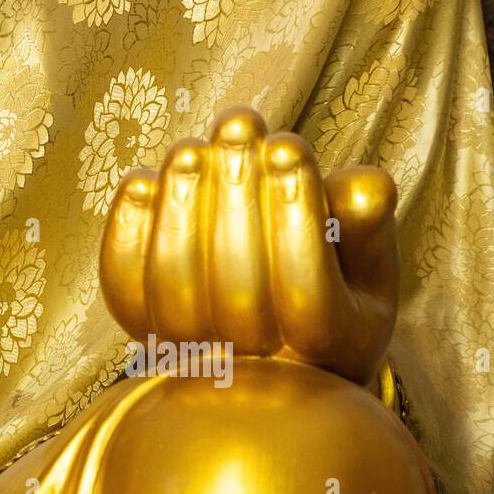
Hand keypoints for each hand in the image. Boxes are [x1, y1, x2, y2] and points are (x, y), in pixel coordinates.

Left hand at [99, 107, 397, 384]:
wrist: (268, 367)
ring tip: (190, 148)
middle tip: (236, 126)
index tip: (288, 145)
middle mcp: (256, 366)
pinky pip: (124, 286)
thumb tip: (362, 181)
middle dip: (235, 193)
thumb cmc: (330, 298)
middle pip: (237, 285)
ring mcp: (193, 353)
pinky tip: (140, 179)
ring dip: (180, 205)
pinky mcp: (143, 332)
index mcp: (330, 351)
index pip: (309, 291)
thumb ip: (366, 227)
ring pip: (175, 285)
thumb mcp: (368, 271)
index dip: (296, 214)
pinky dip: (128, 230)